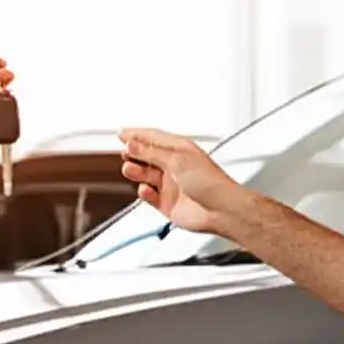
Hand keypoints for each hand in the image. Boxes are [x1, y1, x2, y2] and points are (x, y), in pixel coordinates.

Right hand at [119, 128, 243, 234]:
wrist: (221, 210)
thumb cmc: (210, 182)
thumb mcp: (177, 159)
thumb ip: (151, 152)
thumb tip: (131, 144)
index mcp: (180, 150)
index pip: (154, 138)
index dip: (137, 135)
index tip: (122, 133)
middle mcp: (175, 166)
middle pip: (147, 156)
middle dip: (134, 153)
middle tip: (125, 153)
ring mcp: (171, 185)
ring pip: (145, 175)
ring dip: (135, 171)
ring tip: (130, 169)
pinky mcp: (168, 203)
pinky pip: (149, 196)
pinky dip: (144, 193)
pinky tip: (145, 190)